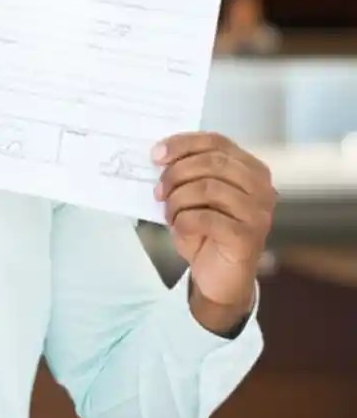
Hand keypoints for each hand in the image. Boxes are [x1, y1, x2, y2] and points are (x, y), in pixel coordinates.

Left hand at [153, 132, 275, 333]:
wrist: (219, 276)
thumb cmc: (206, 231)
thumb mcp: (194, 194)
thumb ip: (186, 172)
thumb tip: (159, 154)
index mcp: (250, 169)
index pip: (217, 142)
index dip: (183, 144)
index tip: (156, 155)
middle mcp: (261, 188)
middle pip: (212, 163)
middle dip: (177, 173)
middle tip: (159, 190)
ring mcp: (258, 213)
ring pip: (209, 188)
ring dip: (178, 200)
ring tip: (170, 213)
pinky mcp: (247, 237)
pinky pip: (206, 218)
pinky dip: (184, 221)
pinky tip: (180, 228)